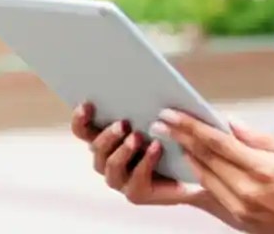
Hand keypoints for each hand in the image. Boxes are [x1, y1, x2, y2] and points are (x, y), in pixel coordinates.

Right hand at [70, 103, 201, 206]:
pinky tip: (156, 147)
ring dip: (123, 150)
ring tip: (137, 137)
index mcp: (106, 141)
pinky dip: (146, 161)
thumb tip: (137, 80)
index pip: (83, 131)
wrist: (193, 168)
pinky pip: (135, 179)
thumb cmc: (170, 137)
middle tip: (123, 123)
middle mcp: (107, 161)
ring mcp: (120, 179)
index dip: (80, 119)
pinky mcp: (136, 193)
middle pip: (95, 148)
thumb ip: (141, 105)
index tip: (87, 104)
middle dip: (107, 135)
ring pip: (111, 165)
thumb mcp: (155, 118)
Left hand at [155, 109, 273, 233]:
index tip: (172, 115)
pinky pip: (212, 192)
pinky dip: (199, 173)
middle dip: (180, 137)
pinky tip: (192, 160)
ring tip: (171, 137)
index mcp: (264, 170)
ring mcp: (241, 208)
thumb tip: (231, 124)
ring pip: (204, 176)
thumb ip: (261, 139)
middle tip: (161, 122)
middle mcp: (248, 190)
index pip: (218, 142)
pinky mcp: (239, 219)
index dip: (191, 127)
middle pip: (205, 158)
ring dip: (186, 155)